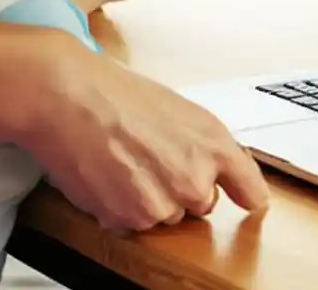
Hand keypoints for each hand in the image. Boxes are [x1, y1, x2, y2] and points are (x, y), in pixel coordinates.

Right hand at [19, 42, 268, 230]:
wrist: (68, 99)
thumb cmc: (118, 94)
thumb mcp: (179, 110)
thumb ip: (204, 144)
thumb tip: (216, 169)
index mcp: (214, 144)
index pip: (250, 188)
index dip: (247, 195)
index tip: (248, 202)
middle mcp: (195, 179)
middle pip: (202, 204)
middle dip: (181, 187)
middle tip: (151, 156)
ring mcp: (162, 204)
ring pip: (165, 216)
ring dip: (148, 198)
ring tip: (123, 160)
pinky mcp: (129, 220)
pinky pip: (132, 223)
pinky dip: (119, 206)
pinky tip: (107, 174)